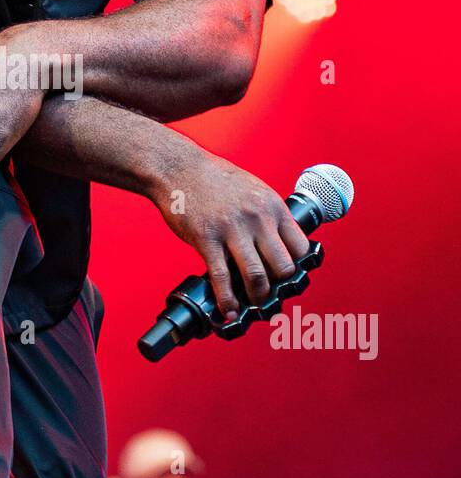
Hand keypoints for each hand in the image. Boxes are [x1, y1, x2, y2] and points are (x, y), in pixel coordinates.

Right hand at [151, 144, 310, 320]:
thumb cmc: (214, 178)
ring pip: (257, 276)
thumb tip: (275, 244)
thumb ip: (266, 216)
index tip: (289, 279)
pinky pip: (222, 277)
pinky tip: (228, 310)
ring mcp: (232, 229)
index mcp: (272, 206)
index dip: (297, 269)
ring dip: (257, 297)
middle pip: (283, 266)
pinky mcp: (207, 239)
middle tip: (272, 296)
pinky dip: (227, 300)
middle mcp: (257, 218)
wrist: (178, 167)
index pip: (300, 247)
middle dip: (279, 288)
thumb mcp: (252, 190)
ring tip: (253, 305)